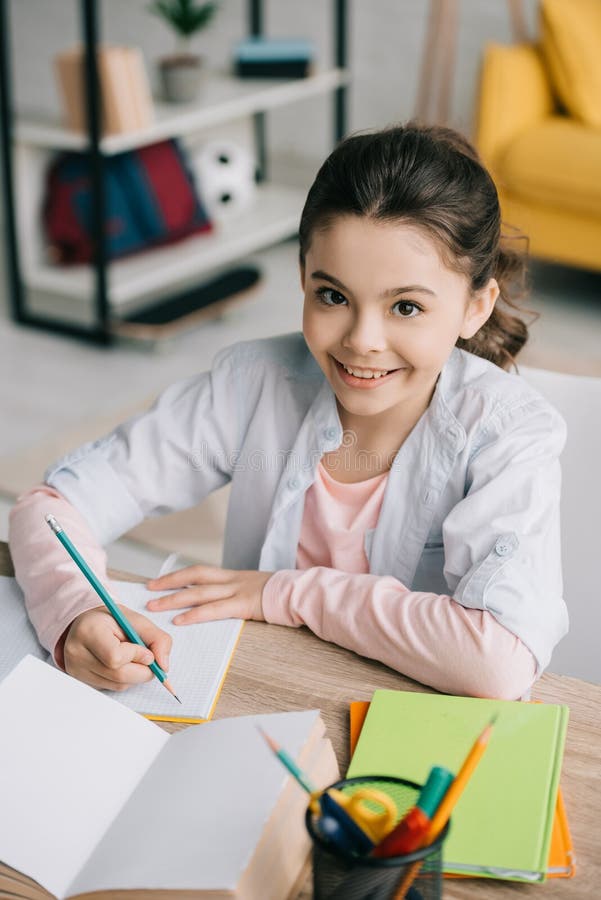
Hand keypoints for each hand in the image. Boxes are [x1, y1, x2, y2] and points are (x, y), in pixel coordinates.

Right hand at [62, 605, 171, 691]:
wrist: (88, 623)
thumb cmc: (112, 621)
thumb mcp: (137, 621)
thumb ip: (157, 639)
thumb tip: (164, 666)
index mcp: (89, 630)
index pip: (115, 656)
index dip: (137, 656)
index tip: (147, 651)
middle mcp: (77, 652)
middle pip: (118, 675)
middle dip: (143, 670)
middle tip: (149, 659)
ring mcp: (76, 669)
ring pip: (118, 685)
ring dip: (135, 675)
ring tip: (134, 658)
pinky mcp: (80, 680)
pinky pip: (112, 688)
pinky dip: (125, 679)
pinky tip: (122, 665)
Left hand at [145, 565, 273, 624]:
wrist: (302, 592)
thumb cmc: (282, 595)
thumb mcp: (256, 589)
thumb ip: (237, 594)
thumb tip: (222, 604)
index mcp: (233, 576)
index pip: (199, 572)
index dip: (177, 575)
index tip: (158, 581)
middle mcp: (232, 579)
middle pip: (194, 576)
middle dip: (169, 583)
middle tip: (148, 590)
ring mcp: (237, 590)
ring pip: (199, 592)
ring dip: (174, 599)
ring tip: (155, 606)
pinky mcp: (244, 604)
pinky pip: (214, 609)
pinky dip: (194, 614)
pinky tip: (180, 621)